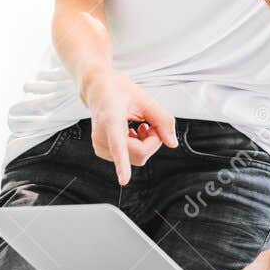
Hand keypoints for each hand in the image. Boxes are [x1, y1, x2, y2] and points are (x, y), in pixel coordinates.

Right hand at [81, 67, 176, 185]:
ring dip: (145, 144)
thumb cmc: (119, 91)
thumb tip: (172, 144)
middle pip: (138, 154)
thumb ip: (163, 121)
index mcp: (111, 120)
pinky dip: (137, 147)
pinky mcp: (102, 150)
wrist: (98, 89)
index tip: (124, 180)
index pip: (118, 145)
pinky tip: (133, 132)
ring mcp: (100, 145)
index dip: (122, 164)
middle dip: (153, 142)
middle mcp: (101, 136)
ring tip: (140, 126)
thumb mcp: (146, 100)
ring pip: (135, 159)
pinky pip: (128, 158)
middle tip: (151, 125)